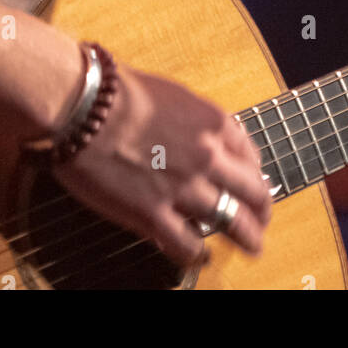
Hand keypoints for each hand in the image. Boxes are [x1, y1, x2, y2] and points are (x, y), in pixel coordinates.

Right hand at [49, 63, 271, 267]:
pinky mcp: (153, 214)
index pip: (252, 157)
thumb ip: (196, 123)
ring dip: (246, 239)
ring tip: (251, 247)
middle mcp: (208, 157)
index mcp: (214, 124)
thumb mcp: (174, 96)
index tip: (255, 184)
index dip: (256, 175)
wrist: (85, 105)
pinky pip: (189, 246)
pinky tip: (199, 256)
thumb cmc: (120, 91)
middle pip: (253, 193)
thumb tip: (204, 141)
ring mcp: (184, 189)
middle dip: (262, 211)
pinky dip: (198, 255)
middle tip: (262, 222)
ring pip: (232, 223)